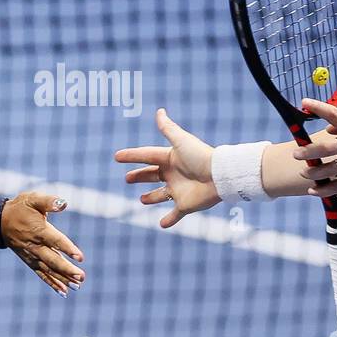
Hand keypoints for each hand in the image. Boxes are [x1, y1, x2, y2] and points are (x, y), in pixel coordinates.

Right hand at [1, 192, 85, 296]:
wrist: (0, 221)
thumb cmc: (21, 208)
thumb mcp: (33, 199)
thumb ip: (49, 202)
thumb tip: (63, 203)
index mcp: (39, 231)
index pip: (56, 241)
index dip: (68, 249)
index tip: (80, 257)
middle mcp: (36, 246)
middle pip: (53, 260)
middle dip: (67, 270)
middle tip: (81, 277)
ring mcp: (32, 255)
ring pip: (48, 270)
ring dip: (63, 279)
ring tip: (77, 286)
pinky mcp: (30, 261)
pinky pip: (41, 273)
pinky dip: (52, 282)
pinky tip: (63, 291)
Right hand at [114, 108, 219, 227]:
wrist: (219, 175)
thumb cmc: (200, 156)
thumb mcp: (180, 141)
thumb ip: (168, 128)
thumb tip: (159, 111)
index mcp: (170, 158)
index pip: (146, 156)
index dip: (132, 156)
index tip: (117, 156)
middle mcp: (173, 174)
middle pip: (152, 175)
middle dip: (140, 177)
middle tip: (127, 179)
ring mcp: (179, 190)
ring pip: (161, 195)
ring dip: (152, 198)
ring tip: (142, 200)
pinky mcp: (186, 205)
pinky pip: (175, 214)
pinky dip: (169, 220)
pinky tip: (161, 224)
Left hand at [294, 99, 336, 196]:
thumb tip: (327, 130)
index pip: (332, 113)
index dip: (316, 107)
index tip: (303, 102)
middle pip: (321, 148)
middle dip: (306, 152)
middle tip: (296, 154)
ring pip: (324, 170)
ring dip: (311, 172)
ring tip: (304, 172)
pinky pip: (334, 186)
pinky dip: (321, 190)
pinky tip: (312, 190)